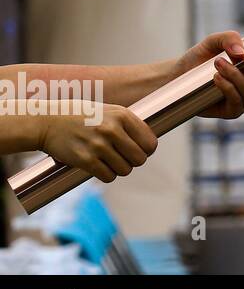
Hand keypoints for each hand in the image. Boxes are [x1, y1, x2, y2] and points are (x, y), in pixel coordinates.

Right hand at [40, 104, 157, 183]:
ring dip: (118, 169)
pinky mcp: (85, 160)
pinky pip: (108, 177)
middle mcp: (112, 130)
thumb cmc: (83, 117)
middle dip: (133, 161)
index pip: (150, 143)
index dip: (146, 150)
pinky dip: (106, 175)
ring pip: (125, 170)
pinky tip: (99, 166)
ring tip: (108, 160)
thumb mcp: (110, 112)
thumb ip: (130, 125)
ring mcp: (98, 145)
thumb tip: (150, 145)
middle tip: (121, 157)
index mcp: (122, 116)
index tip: (138, 151)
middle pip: (139, 159)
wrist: (48, 122)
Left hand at [176, 31, 243, 119]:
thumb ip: (229, 38)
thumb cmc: (200, 58)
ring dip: (236, 75)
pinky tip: (215, 77)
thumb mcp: (213, 41)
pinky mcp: (231, 110)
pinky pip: (238, 102)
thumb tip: (241, 52)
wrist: (177, 75)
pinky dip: (227, 87)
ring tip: (218, 63)